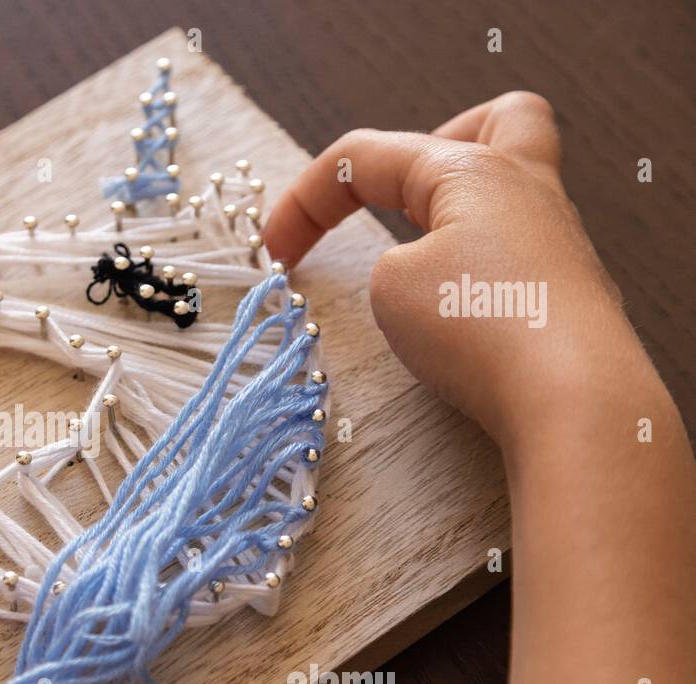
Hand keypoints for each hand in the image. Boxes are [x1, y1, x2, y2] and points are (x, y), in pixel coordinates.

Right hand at [264, 91, 660, 448]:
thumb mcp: (394, 285)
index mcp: (474, 171)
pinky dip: (476, 273)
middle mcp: (527, 193)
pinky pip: (518, 258)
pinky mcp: (567, 299)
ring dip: (455, 217)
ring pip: (513, 192)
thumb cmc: (482, 324)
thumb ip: (389, 264)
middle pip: (499, 122)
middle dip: (441, 142)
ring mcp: (556, 245)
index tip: (272, 251)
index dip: (305, 199)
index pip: (368, 156)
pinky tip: (458, 317)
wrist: (574, 399)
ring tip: (415, 262)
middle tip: (400, 193)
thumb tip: (414, 271)